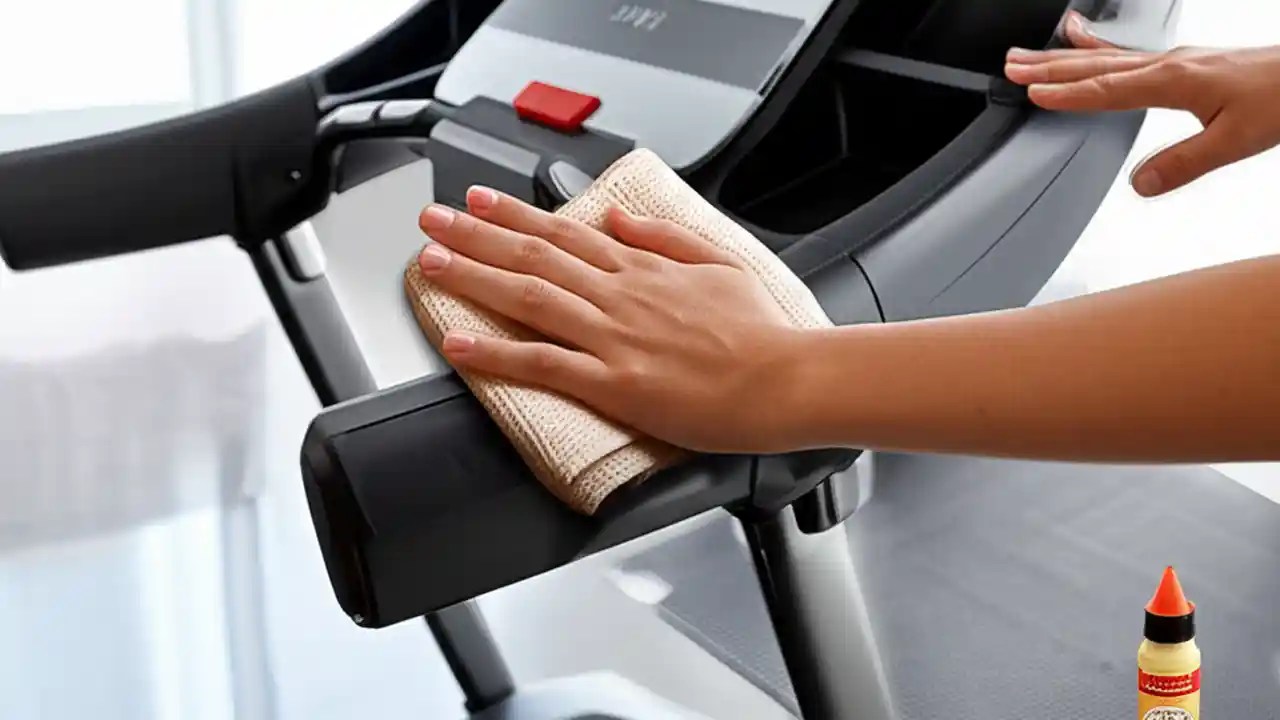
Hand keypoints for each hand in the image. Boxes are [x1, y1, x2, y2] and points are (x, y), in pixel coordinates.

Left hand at [415, 187, 808, 453]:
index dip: (515, 213)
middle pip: (534, 255)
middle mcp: (620, 295)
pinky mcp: (614, 384)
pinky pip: (542, 363)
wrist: (785, 380)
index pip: (566, 231)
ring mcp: (613, 338)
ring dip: (473, 276)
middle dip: (475, 234)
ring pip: (529, 297)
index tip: (480, 199)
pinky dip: (495, 351)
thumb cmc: (760, 333)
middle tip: (432, 219)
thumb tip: (618, 216)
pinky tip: (459, 342)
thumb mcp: (717, 263)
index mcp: (643, 269)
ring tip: (430, 263)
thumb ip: (664, 236)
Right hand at [1004, 11, 1279, 195]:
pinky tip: (1079, 38)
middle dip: (1049, 68)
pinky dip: (1096, 46)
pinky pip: (1125, 51)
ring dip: (1061, 58)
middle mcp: (1168, 64)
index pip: (1108, 90)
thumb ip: (1185, 162)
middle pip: (1095, 66)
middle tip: (1011, 67)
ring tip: (1026, 56)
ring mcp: (1173, 59)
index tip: (1033, 95)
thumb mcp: (1237, 142)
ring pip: (1103, 58)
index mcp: (1174, 81)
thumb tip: (1140, 183)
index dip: (1068, 95)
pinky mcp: (1181, 61)